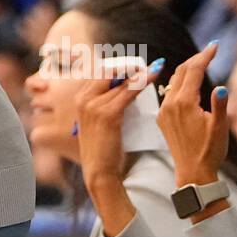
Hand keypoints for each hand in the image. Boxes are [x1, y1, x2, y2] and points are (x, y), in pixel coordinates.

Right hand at [76, 59, 161, 192]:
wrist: (98, 171)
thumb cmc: (102, 149)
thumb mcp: (98, 122)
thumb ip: (106, 104)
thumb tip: (126, 88)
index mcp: (80, 99)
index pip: (100, 72)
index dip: (119, 66)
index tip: (135, 66)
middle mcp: (84, 99)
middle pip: (108, 72)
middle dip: (129, 66)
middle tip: (148, 66)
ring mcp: (93, 106)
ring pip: (121, 81)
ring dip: (139, 72)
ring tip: (156, 68)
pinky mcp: (107, 114)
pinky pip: (128, 92)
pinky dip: (142, 82)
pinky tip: (153, 77)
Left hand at [155, 42, 228, 187]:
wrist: (193, 172)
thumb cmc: (210, 152)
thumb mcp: (220, 128)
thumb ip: (220, 105)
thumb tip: (222, 86)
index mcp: (184, 102)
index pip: (194, 70)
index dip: (205, 56)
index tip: (215, 45)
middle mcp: (170, 103)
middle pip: (181, 72)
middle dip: (196, 59)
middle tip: (209, 50)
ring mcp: (164, 111)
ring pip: (173, 82)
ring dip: (186, 70)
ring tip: (200, 62)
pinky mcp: (162, 118)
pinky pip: (169, 93)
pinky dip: (179, 83)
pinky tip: (187, 83)